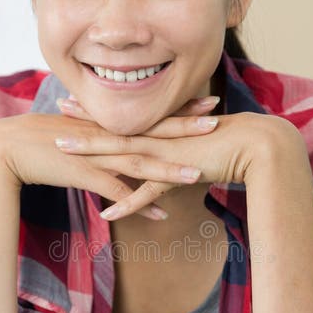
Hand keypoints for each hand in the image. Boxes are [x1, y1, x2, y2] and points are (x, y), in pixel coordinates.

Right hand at [0, 94, 221, 220]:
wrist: (5, 149)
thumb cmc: (38, 142)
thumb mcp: (75, 134)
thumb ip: (99, 137)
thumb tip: (117, 142)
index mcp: (105, 123)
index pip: (148, 114)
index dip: (178, 109)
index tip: (205, 103)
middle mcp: (104, 134)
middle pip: (150, 130)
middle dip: (183, 127)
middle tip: (215, 121)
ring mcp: (94, 154)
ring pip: (137, 160)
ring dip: (168, 168)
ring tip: (197, 174)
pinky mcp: (82, 173)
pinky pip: (116, 190)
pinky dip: (139, 202)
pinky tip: (162, 214)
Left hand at [54, 106, 301, 219]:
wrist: (255, 144)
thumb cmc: (230, 142)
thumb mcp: (196, 142)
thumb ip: (178, 144)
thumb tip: (167, 151)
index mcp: (163, 126)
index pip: (124, 116)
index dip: (98, 109)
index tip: (74, 99)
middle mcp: (159, 135)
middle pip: (115, 128)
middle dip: (84, 120)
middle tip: (57, 108)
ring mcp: (165, 153)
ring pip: (121, 152)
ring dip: (90, 152)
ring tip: (61, 150)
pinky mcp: (176, 173)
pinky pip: (146, 191)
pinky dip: (126, 202)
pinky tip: (105, 213)